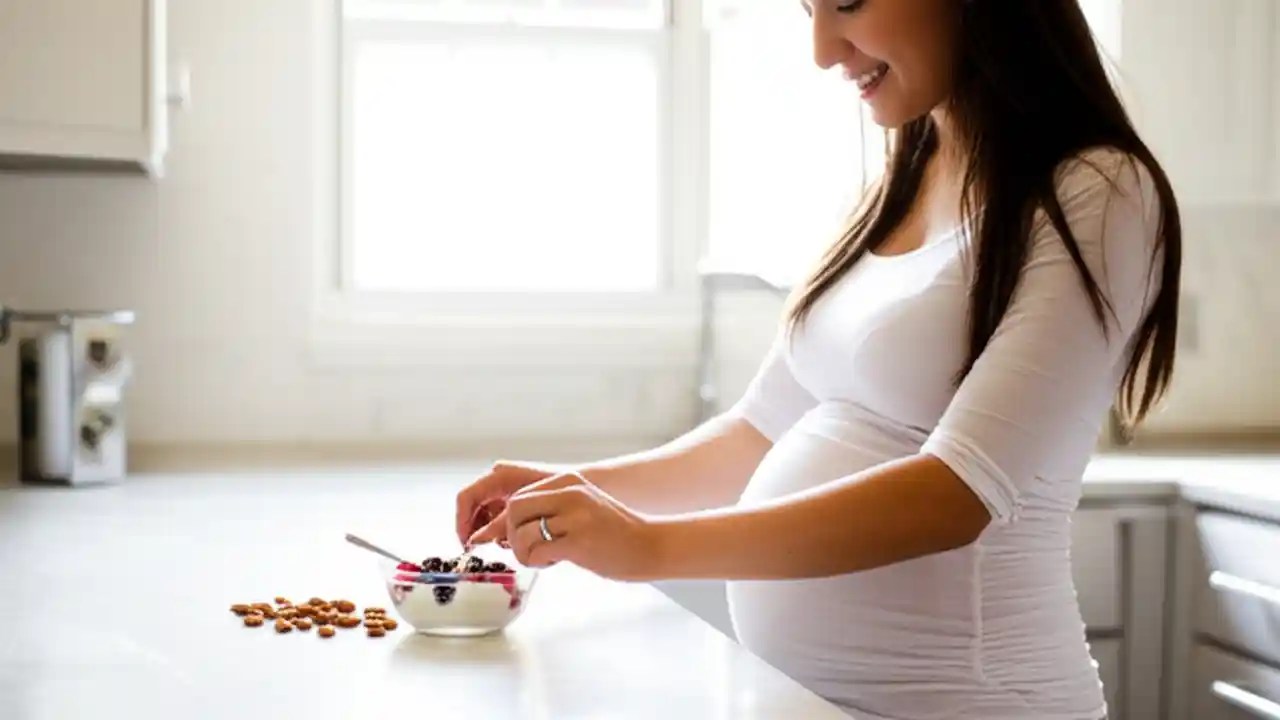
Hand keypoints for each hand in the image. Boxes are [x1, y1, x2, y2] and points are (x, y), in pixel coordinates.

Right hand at [455, 460, 561, 545]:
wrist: (587, 485)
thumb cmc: (560, 495)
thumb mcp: (526, 513)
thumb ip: (499, 525)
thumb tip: (476, 540)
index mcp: (500, 476)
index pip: (467, 498)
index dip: (462, 522)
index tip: (466, 543)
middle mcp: (499, 478)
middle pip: (473, 506)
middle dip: (474, 528)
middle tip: (480, 549)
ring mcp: (506, 487)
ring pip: (484, 511)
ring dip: (486, 530)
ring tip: (499, 544)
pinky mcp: (515, 495)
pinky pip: (497, 513)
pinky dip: (498, 527)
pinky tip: (509, 539)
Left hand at [467, 472, 661, 581]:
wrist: (651, 545)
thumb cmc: (618, 532)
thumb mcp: (585, 505)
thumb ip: (555, 506)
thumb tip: (519, 522)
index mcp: (569, 482)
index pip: (520, 495)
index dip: (513, 521)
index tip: (523, 537)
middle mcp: (570, 493)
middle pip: (515, 510)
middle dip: (512, 535)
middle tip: (528, 549)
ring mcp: (575, 517)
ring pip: (522, 532)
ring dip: (524, 552)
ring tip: (543, 558)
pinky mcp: (579, 541)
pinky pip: (537, 551)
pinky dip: (536, 561)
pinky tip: (553, 562)